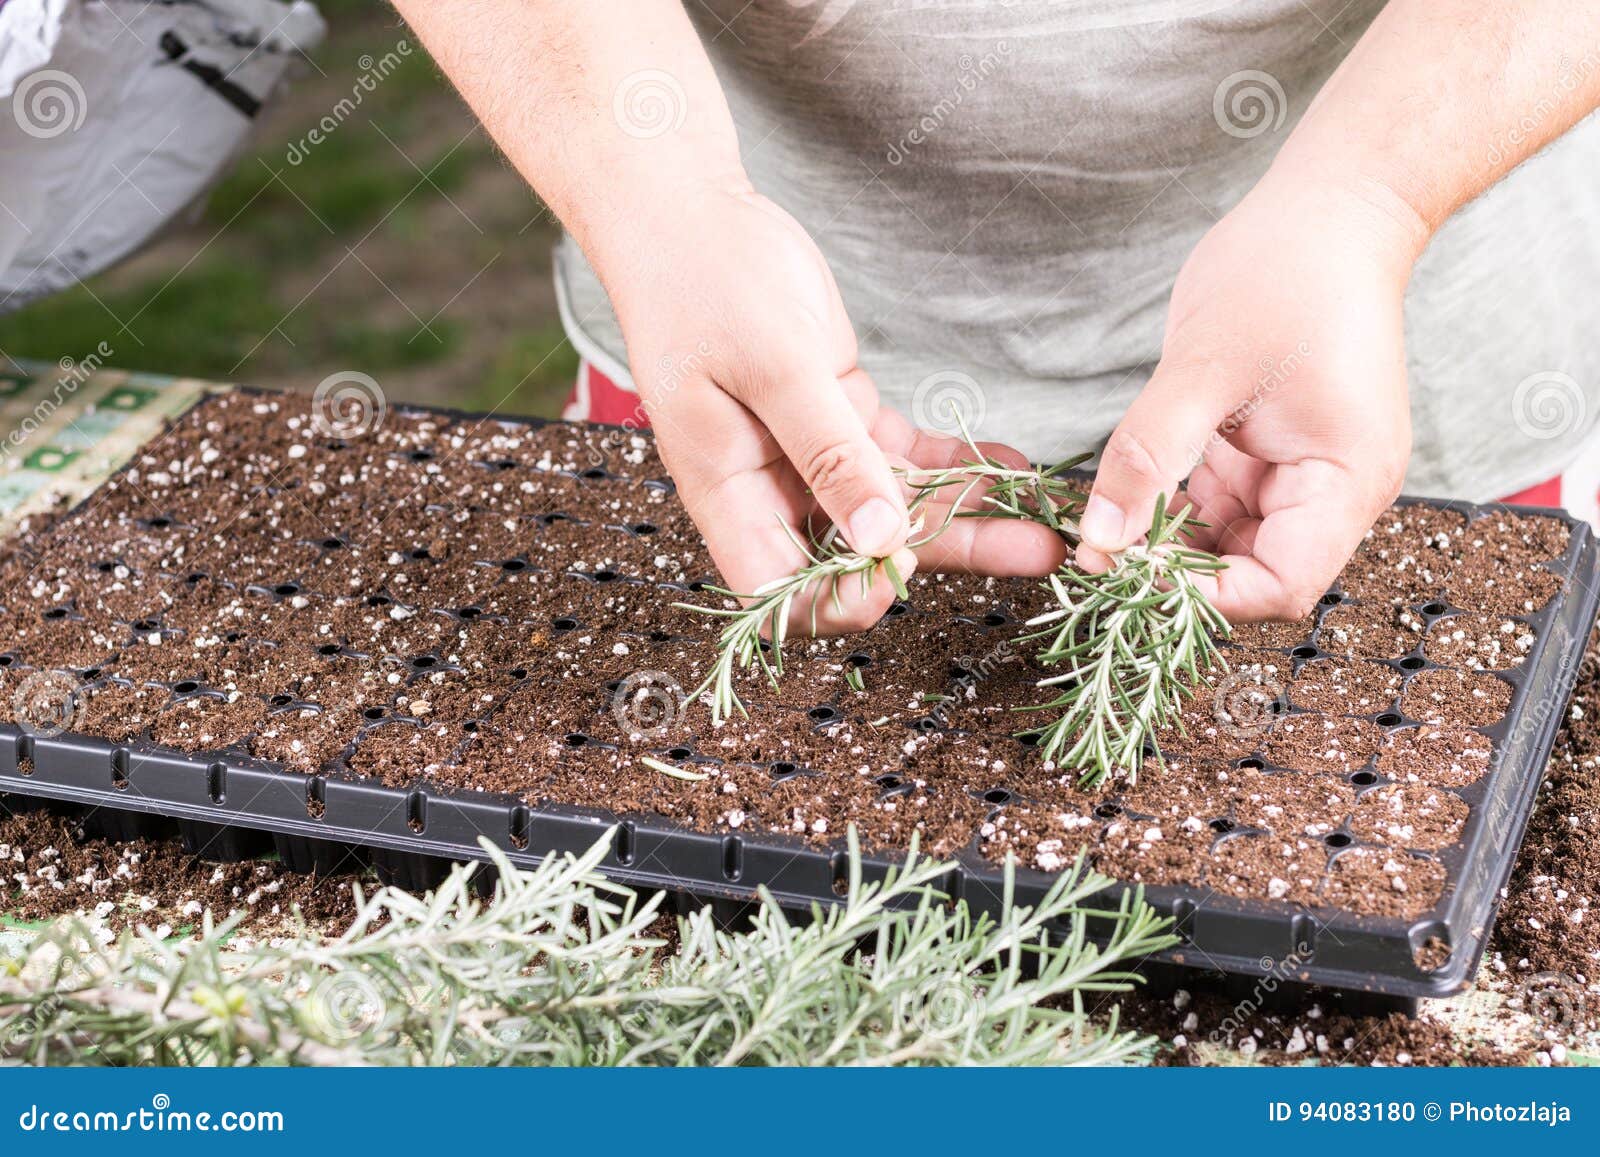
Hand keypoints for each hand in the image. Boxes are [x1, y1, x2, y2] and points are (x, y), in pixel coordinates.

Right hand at [602, 181, 1065, 632]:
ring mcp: (808, 455)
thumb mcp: (774, 367)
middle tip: (1036, 550)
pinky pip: (903, 458)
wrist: (688, 216)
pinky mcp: (840, 417)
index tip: (904, 568)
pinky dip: (953, 464)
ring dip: (966, 514)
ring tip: (1046, 521)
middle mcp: (768, 487)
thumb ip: (828, 454)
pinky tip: (1011, 468)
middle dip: (946, 558)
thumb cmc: (707, 283)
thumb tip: (880, 541)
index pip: (780, 591)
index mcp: (728, 492)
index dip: (841, 599)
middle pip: (858, 555)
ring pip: (894, 509)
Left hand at [1076, 173, 1429, 621]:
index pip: (1280, 585)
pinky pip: (1217, 504)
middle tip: (1097, 553)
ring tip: (1103, 526)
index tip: (1128, 572)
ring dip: (1167, 543)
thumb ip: (1148, 458)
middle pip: (1253, 574)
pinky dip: (1172, 507)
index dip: (1204, 595)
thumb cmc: (1286, 273)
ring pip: (1228, 543)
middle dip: (1176, 573)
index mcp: (1346, 480)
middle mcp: (1334, 490)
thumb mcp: (1202, 368)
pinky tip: (1125, 494)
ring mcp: (1302, 473)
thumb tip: (1100, 540)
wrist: (1331, 209)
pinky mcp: (1271, 453)